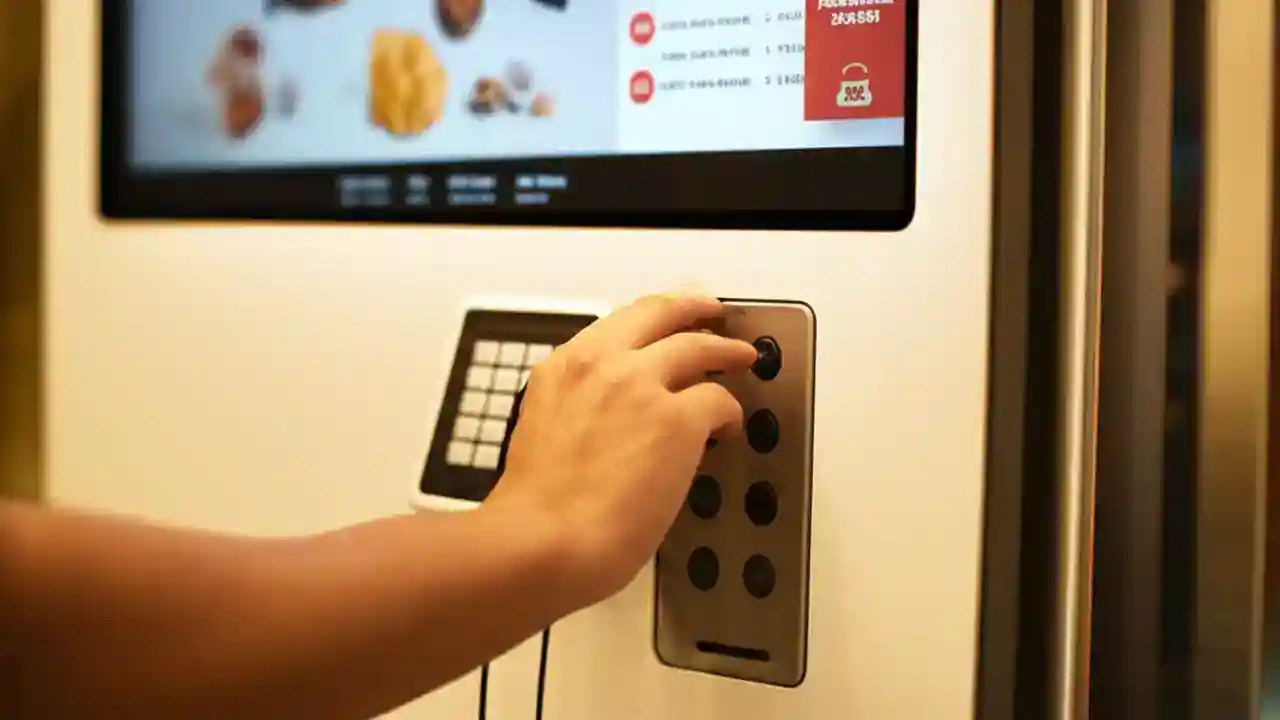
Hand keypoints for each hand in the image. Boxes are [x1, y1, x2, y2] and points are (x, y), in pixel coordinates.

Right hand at [484, 293, 757, 607]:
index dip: (651, 318)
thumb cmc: (538, 508)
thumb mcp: (544, 431)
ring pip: (698, 346)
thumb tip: (611, 418)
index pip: (617, 324)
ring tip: (742, 356)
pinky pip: (719, 400)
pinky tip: (729, 428)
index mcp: (564, 369)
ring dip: (726, 350)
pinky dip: (730, 412)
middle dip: (693, 308)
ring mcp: (641, 386)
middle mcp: (601, 364)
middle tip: (712, 314)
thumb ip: (578, 408)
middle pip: (660, 313)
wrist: (544, 541)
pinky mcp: (678, 419)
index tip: (665, 318)